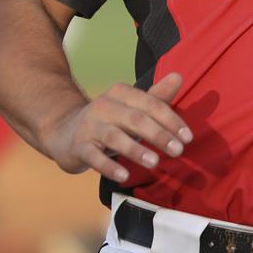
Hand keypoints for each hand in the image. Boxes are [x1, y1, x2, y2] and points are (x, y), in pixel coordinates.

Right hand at [41, 72, 192, 183]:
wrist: (65, 132)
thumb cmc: (110, 122)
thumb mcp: (133, 109)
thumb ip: (156, 97)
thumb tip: (179, 76)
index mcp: (121, 93)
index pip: (150, 104)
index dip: (171, 120)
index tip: (188, 138)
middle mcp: (104, 106)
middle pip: (135, 118)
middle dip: (159, 134)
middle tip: (178, 151)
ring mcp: (89, 126)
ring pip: (114, 136)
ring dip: (135, 150)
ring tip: (155, 162)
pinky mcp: (78, 146)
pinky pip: (93, 156)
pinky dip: (109, 166)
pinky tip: (124, 176)